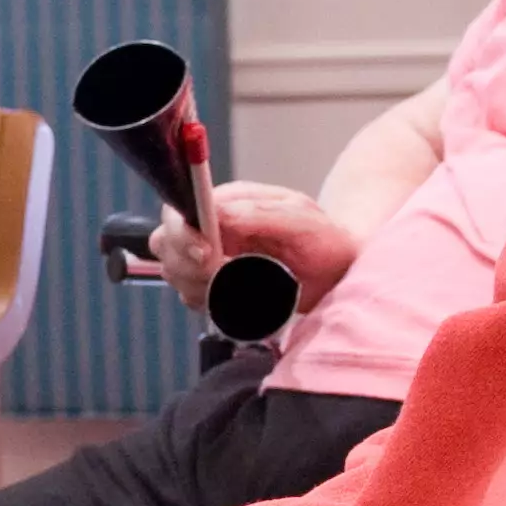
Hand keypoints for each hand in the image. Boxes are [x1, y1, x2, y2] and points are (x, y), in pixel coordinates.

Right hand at [152, 182, 365, 314]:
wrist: (339, 270)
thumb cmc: (325, 239)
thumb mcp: (301, 221)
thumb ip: (259, 215)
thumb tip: (217, 213)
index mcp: (228, 203)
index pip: (180, 211)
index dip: (184, 234)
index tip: (208, 256)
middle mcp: (213, 227)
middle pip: (166, 243)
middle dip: (188, 266)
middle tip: (224, 275)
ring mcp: (211, 256)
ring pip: (174, 272)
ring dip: (197, 286)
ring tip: (235, 286)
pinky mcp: (215, 284)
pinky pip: (191, 295)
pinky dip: (207, 302)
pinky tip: (234, 298)